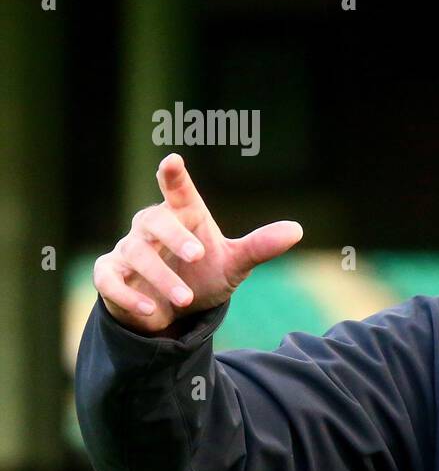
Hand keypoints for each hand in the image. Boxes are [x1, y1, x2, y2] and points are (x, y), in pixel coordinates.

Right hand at [93, 153, 302, 334]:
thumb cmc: (203, 274)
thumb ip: (259, 247)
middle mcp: (151, 228)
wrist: (174, 310)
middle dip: (175, 237)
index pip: (178, 190)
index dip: (174, 176)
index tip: (173, 160)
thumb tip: (297, 230)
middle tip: (199, 255)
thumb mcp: (234, 263)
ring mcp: (128, 250)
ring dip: (161, 276)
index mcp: (182, 215)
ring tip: (186, 297)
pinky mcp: (110, 275)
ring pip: (136, 254)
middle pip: (154, 220)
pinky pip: (110, 280)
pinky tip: (152, 309)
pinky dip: (129, 295)